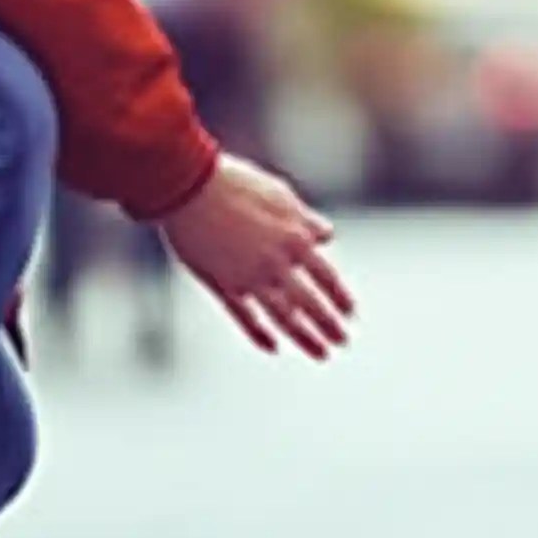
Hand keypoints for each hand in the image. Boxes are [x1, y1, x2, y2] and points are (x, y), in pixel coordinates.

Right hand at [161, 154, 353, 359]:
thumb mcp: (280, 195)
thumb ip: (305, 220)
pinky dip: (259, 334)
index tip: (350, 312)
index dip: (340, 297)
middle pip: (310, 303)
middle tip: (342, 342)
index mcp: (294, 239)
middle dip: (329, 326)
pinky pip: (244, 317)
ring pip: (283, 317)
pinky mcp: (222, 284)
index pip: (326, 277)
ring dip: (305, 338)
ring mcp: (248, 277)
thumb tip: (327, 236)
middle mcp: (275, 263)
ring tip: (321, 354)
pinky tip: (273, 347)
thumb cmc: (235, 183)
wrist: (188, 183)